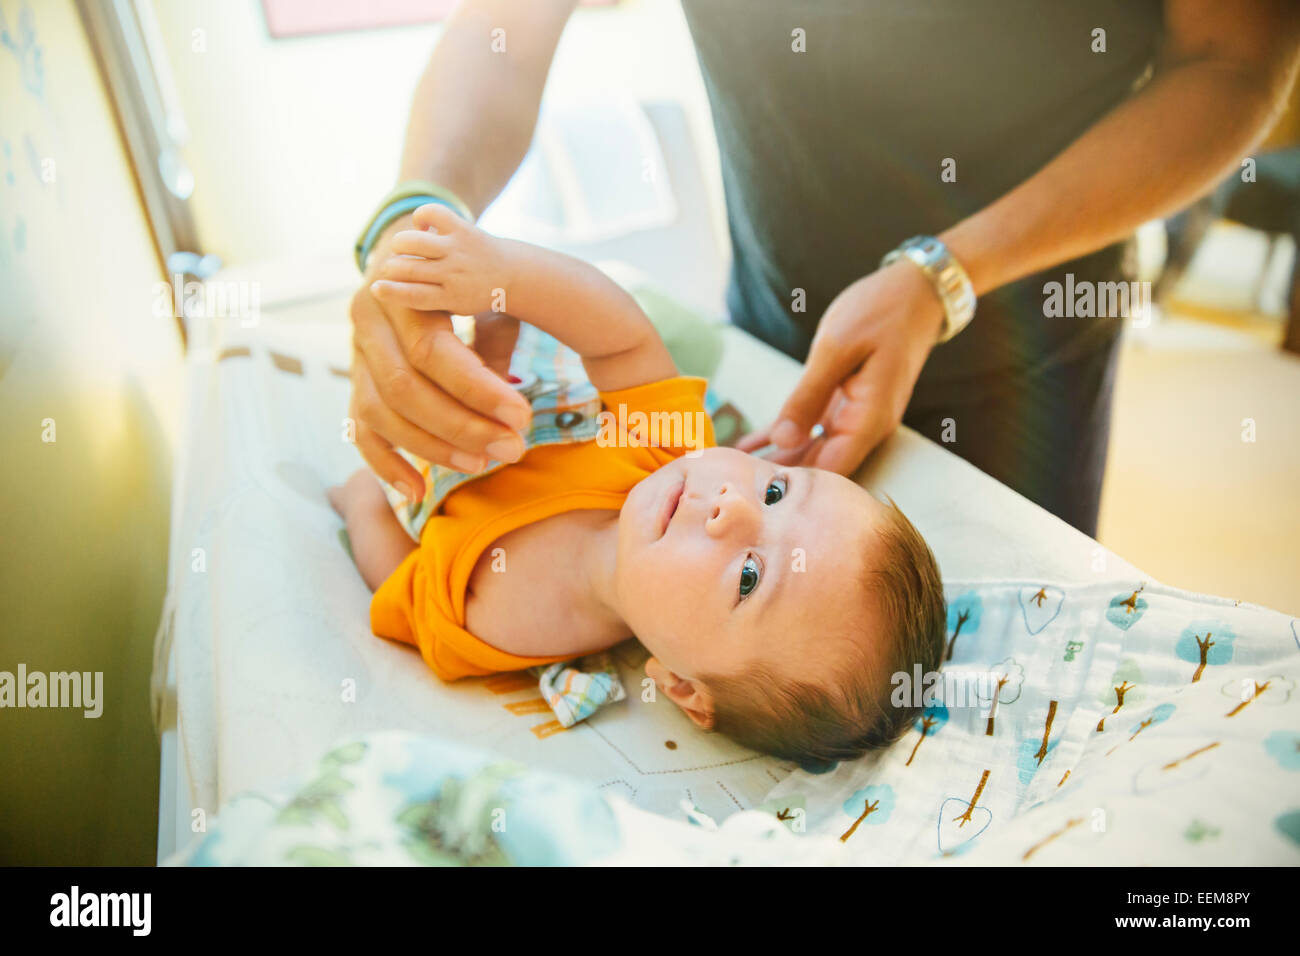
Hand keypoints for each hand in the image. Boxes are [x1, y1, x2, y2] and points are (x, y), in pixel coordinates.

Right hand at [347, 211, 531, 500]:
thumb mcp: (484, 292)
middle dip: (462, 426)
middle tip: (513, 448)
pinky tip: (417, 493)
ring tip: (482, 464)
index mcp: (399, 294)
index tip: (522, 416)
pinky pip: (359, 432)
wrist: (414, 260)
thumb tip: (507, 399)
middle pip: (404, 389)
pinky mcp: (355, 384)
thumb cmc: (464, 280)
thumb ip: (495, 335)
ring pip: (379, 414)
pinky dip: (386, 466)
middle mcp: (367, 323)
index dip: (478, 390)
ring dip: (431, 448)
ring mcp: (354, 355)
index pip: (432, 352)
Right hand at [370, 203, 519, 316]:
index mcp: (451, 298)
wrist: (512, 275)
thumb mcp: (455, 309)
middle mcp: (453, 273)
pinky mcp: (461, 228)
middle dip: (390, 268)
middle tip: (390, 268)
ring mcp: (457, 249)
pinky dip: (420, 216)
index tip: (375, 288)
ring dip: (400, 244)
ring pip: (413, 242)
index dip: (391, 293)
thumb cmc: (473, 294)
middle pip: (409, 269)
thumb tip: (382, 291)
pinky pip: (433, 212)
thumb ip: (425, 302)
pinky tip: (423, 226)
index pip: (415, 297)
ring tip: (403, 248)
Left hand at [737, 261, 943, 473]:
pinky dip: (782, 433)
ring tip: (735, 470)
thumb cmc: (882, 312)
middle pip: (818, 467)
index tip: (753, 493)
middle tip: (733, 486)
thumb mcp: (837, 349)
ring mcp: (855, 417)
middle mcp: (864, 427)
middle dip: (778, 477)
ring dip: (777, 458)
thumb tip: (782, 440)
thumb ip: (808, 397)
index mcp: (868, 420)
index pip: (829, 472)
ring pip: (811, 450)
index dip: (793, 485)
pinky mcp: (845, 404)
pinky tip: (751, 444)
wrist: (914, 293)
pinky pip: (811, 427)